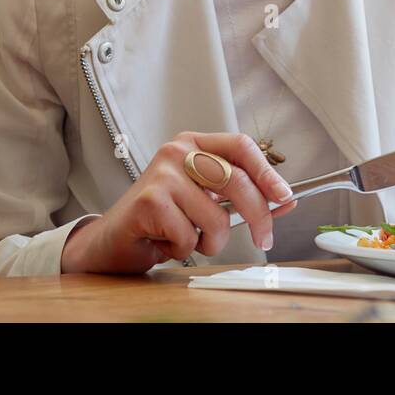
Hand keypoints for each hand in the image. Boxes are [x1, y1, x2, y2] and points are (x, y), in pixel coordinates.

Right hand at [61, 132, 297, 273]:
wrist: (110, 242)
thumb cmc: (159, 221)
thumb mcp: (206, 203)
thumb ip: (242, 199)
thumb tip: (285, 201)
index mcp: (193, 144)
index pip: (241, 146)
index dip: (267, 172)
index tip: (284, 196)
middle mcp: (177, 152)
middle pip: (236, 181)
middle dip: (258, 216)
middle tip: (264, 239)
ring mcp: (162, 174)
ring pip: (216, 216)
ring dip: (210, 241)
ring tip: (187, 238)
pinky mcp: (150, 200)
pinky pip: (189, 235)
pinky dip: (183, 249)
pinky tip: (164, 241)